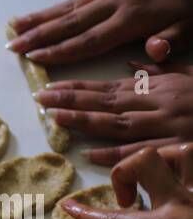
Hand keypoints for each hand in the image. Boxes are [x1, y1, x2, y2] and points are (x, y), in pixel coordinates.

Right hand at [8, 0, 192, 64]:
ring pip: (69, 7)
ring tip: (13, 28)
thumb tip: (152, 52)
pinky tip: (40, 14)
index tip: (34, 59)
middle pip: (70, 22)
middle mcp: (115, 2)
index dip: (60, 51)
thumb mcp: (190, 29)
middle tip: (11, 46)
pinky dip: (55, 7)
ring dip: (39, 19)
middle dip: (39, 35)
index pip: (89, 40)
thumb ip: (169, 43)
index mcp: (133, 18)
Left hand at [35, 63, 192, 164]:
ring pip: (120, 125)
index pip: (110, 88)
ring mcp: (170, 128)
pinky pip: (143, 153)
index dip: (78, 89)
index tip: (49, 89)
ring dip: (86, 122)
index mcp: (161, 88)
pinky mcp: (179, 149)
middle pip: (108, 103)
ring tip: (56, 118)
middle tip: (41, 100)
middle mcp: (161, 105)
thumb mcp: (190, 77)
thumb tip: (134, 63)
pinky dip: (116, 154)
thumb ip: (161, 72)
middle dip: (72, 101)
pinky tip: (91, 153)